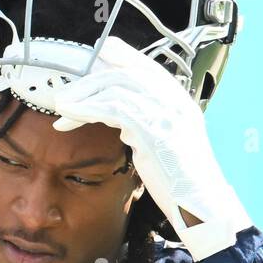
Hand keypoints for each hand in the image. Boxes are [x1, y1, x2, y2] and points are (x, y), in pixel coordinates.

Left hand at [49, 37, 251, 260]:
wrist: (202, 203)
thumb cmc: (181, 180)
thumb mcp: (167, 142)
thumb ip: (148, 121)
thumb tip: (118, 111)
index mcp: (178, 100)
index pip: (143, 65)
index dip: (114, 58)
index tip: (90, 65)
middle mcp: (173, 100)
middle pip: (124, 73)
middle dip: (89, 80)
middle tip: (65, 93)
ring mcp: (164, 113)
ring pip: (114, 87)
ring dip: (81, 95)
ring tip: (60, 107)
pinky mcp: (151, 131)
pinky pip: (111, 109)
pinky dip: (85, 111)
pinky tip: (67, 120)